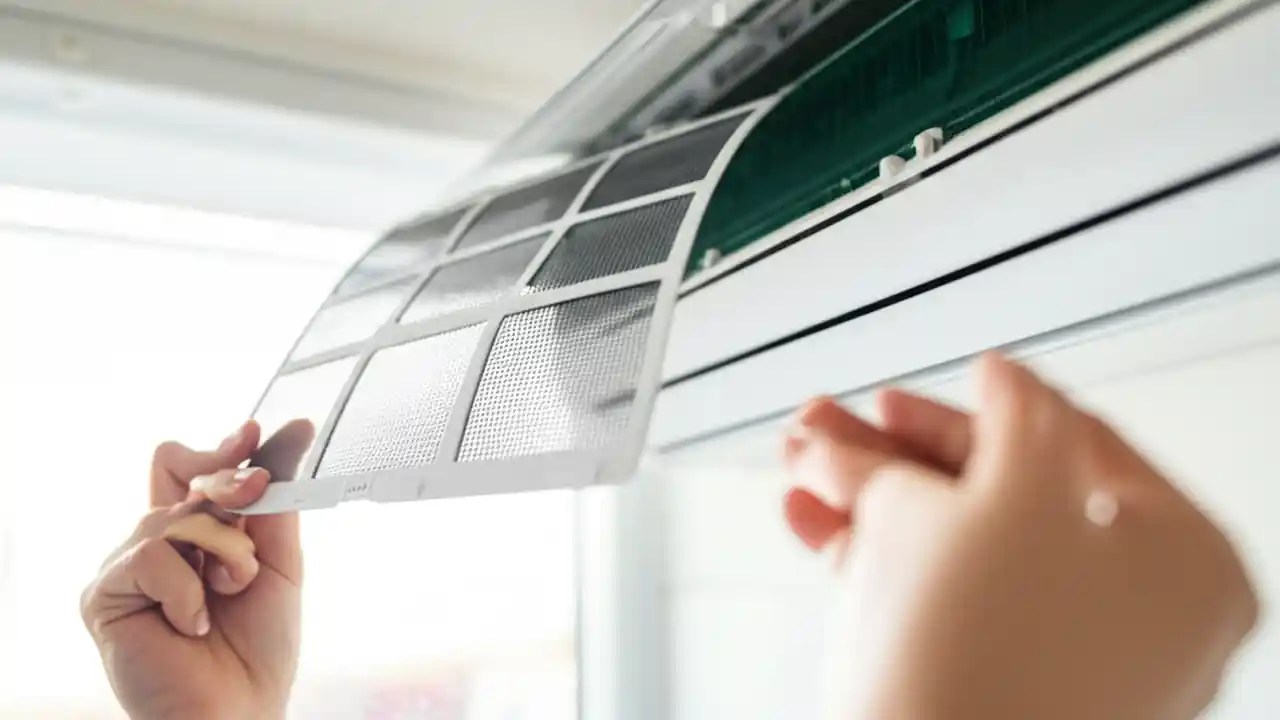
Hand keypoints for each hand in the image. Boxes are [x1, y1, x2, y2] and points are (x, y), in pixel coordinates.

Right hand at [82, 419, 309, 719]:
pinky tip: (194, 624)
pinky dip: (188, 590)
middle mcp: (155, 542)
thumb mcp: (277, 561)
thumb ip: (276, 500)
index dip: (220, 447)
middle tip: (257, 495)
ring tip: (231, 593)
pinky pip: (150, 556)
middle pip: (177, 471)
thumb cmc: (257, 647)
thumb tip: (292, 431)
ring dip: (224, 551)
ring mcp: (125, 566)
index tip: (252, 432)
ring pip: (174, 515)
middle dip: (228, 481)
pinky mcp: (103, 594)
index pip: (190, 467)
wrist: (239, 710)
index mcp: (194, 533)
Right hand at [783, 354, 1258, 719]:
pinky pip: (929, 594)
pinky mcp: (989, 684)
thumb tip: (1004, 375)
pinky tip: (811, 514)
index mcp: (1182, 562)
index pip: (1078, 445)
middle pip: (1000, 491)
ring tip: (804, 460)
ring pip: (949, 541)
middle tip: (837, 424)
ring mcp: (1058, 655)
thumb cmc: (997, 663)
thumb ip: (1014, 412)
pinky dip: (866, 551)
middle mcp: (1129, 612)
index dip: (985, 406)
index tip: (923, 393)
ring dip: (865, 492)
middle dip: (897, 451)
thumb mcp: (1011, 489)